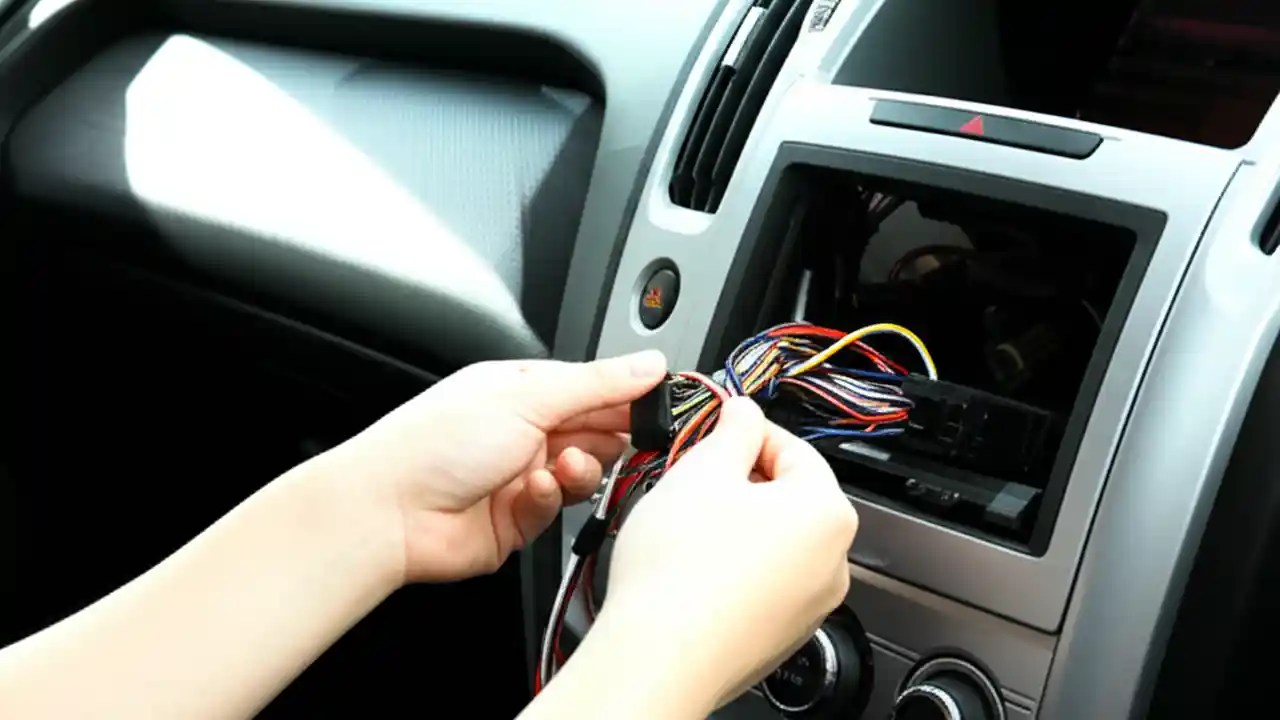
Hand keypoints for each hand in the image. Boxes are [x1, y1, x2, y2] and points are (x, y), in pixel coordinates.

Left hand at [320, 351, 666, 582]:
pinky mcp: (517, 520)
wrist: (389, 512)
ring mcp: (520, 475)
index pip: (595, 387)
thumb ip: (597, 383)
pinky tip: (530, 492)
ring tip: (562, 468)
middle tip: (624, 441)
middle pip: (595, 432)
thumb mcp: (528, 397)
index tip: (664, 405)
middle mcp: (523, 430)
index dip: (630, 396)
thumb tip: (650, 362)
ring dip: (580, 471)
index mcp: (523, 388)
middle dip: (610, 437)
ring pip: (583, 475)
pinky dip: (548, 501)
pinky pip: (556, 510)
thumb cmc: (434, 442)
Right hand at [584, 397, 857, 712]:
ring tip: (685, 528)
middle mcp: (832, 562)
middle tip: (691, 480)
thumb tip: (744, 412)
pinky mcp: (780, 634)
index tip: (714, 431)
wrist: (657, 658)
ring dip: (733, 524)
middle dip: (738, 481)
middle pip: (786, 496)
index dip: (745, 432)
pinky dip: (731, 567)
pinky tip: (691, 569)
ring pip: (772, 540)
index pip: (792, 447)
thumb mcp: (702, 471)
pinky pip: (761, 581)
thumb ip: (733, 429)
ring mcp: (809, 605)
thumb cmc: (679, 573)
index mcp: (827, 513)